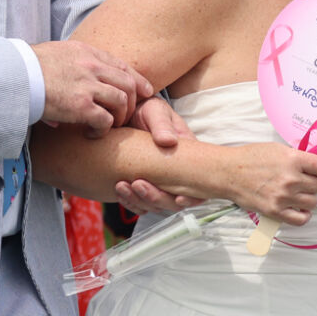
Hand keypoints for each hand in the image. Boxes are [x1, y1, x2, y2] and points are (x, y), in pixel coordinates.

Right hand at [34, 40, 152, 135]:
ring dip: (119, 117)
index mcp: (87, 53)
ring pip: (122, 102)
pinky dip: (103, 130)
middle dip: (133, 103)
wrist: (14, 75)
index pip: (122, 65)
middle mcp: (92, 66)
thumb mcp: (56, 53)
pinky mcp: (80, 106)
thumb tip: (73, 81)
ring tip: (109, 126)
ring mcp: (88, 86)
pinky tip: (92, 134)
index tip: (144, 92)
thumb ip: (71, 64)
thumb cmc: (27, 67)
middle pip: (128, 84)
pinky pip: (105, 120)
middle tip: (124, 116)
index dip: (137, 80)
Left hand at [110, 98, 200, 214]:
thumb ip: (162, 125)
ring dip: (139, 200)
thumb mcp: (156, 112)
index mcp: (187, 159)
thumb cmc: (147, 110)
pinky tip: (118, 189)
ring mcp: (157, 182)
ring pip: (154, 205)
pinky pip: (138, 203)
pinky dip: (129, 201)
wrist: (126, 113)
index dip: (192, 198)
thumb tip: (168, 141)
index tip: (179, 197)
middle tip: (137, 184)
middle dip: (156, 198)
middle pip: (172, 201)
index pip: (198, 187)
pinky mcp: (140, 185)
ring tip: (121, 186)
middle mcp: (174, 175)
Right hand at [225, 142, 316, 226]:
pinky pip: (301, 219)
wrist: (228, 172)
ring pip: (313, 202)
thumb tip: (314, 162)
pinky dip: (303, 215)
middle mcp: (290, 179)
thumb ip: (297, 156)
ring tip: (298, 194)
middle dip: (314, 183)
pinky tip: (298, 209)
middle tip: (305, 181)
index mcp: (293, 159)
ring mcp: (283, 196)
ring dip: (308, 198)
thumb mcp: (276, 148)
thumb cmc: (249, 158)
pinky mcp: (275, 211)